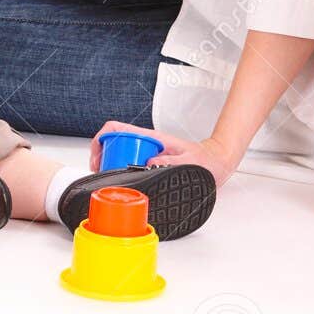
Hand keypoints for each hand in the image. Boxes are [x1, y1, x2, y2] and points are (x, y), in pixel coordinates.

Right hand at [88, 120, 239, 185]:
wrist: (216, 163)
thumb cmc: (204, 161)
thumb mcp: (190, 162)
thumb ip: (172, 161)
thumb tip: (149, 163)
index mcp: (151, 137)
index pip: (116, 128)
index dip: (101, 139)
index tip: (98, 157)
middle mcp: (146, 143)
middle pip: (112, 143)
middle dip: (101, 157)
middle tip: (101, 174)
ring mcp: (146, 153)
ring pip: (119, 155)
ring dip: (109, 166)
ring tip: (109, 181)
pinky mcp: (149, 164)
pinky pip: (129, 166)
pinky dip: (120, 174)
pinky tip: (123, 186)